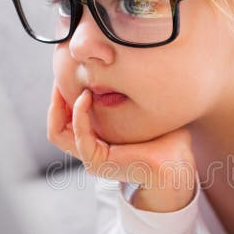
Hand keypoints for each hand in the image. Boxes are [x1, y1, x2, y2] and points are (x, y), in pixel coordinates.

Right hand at [47, 83, 196, 211]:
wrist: (177, 163)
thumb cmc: (166, 138)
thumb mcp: (142, 112)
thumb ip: (128, 96)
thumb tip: (126, 69)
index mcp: (97, 142)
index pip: (66, 121)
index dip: (63, 98)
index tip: (70, 74)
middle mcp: (90, 151)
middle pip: (56, 127)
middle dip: (55, 100)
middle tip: (59, 76)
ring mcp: (91, 158)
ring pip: (57, 133)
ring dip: (59, 106)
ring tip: (65, 84)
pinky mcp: (96, 161)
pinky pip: (78, 136)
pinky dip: (79, 114)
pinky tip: (86, 96)